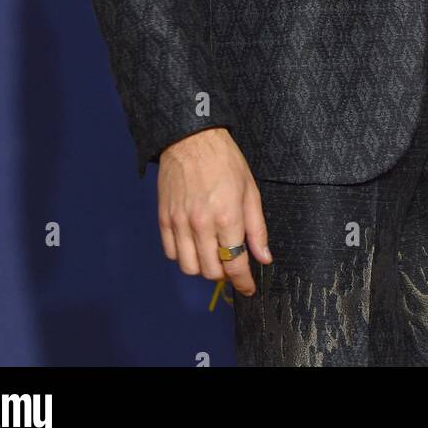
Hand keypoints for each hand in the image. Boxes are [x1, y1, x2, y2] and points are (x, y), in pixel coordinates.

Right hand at [157, 127, 270, 295]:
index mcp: (227, 216)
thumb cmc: (225, 161)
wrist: (191, 139)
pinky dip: (183, 256)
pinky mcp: (163, 219)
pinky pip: (171, 253)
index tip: (248, 287)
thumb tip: (264, 258)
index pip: (234, 264)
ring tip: (211, 253)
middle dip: (224, 273)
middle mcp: (201, 224)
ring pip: (189, 268)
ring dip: (203, 267)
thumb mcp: (250, 190)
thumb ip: (256, 228)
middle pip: (211, 271)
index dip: (243, 282)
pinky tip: (193, 244)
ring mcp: (179, 223)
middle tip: (230, 262)